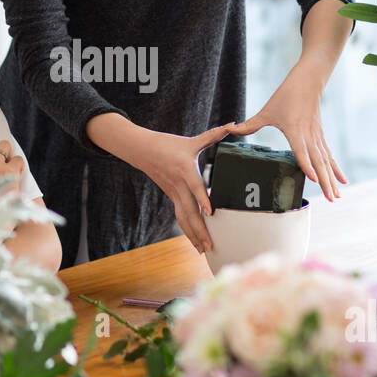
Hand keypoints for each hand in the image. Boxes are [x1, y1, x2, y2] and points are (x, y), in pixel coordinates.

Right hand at [118, 122, 233, 253]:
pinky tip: (196, 244)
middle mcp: (179, 186)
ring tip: (204, 250)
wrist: (143, 151)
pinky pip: (180, 217)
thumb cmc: (168, 144)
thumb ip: (213, 135)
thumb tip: (233, 125)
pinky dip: (188, 231)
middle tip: (210, 245)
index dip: (202, 199)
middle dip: (200, 229)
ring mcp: (174, 194)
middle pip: (189, 211)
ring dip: (193, 235)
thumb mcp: (191, 140)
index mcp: (185, 170)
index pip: (195, 187)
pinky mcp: (172, 198)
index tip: (210, 212)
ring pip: (183, 219)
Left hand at [226, 65, 346, 200]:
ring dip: (332, 179)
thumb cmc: (287, 95)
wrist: (308, 81)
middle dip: (325, 181)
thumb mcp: (267, 111)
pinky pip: (329, 156)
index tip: (314, 180)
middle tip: (331, 199)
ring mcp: (317, 137)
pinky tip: (342, 180)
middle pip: (319, 162)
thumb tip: (231, 130)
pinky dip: (336, 169)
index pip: (302, 151)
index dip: (307, 166)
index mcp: (295, 130)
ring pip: (326, 161)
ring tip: (336, 196)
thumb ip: (250, 124)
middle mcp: (309, 136)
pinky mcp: (320, 136)